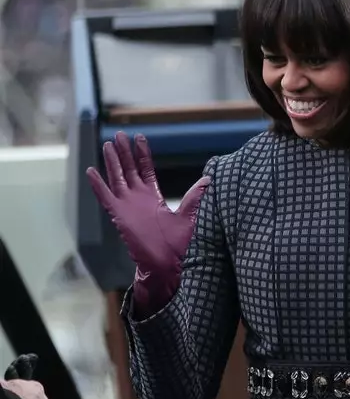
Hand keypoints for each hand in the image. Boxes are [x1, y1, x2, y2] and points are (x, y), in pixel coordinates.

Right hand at [86, 132, 208, 312]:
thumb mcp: (188, 215)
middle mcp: (137, 198)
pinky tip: (91, 171)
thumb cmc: (177, 243)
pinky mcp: (118, 215)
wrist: (167, 263)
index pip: (145, 169)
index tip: (138, 137)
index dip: (141, 153)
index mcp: (152, 196)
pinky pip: (105, 197)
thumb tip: (209, 180)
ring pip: (116, 178)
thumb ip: (195, 196)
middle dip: (123, 152)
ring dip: (112, 162)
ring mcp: (126, 206)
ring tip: (107, 145)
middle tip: (118, 135)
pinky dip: (98, 185)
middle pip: (128, 169)